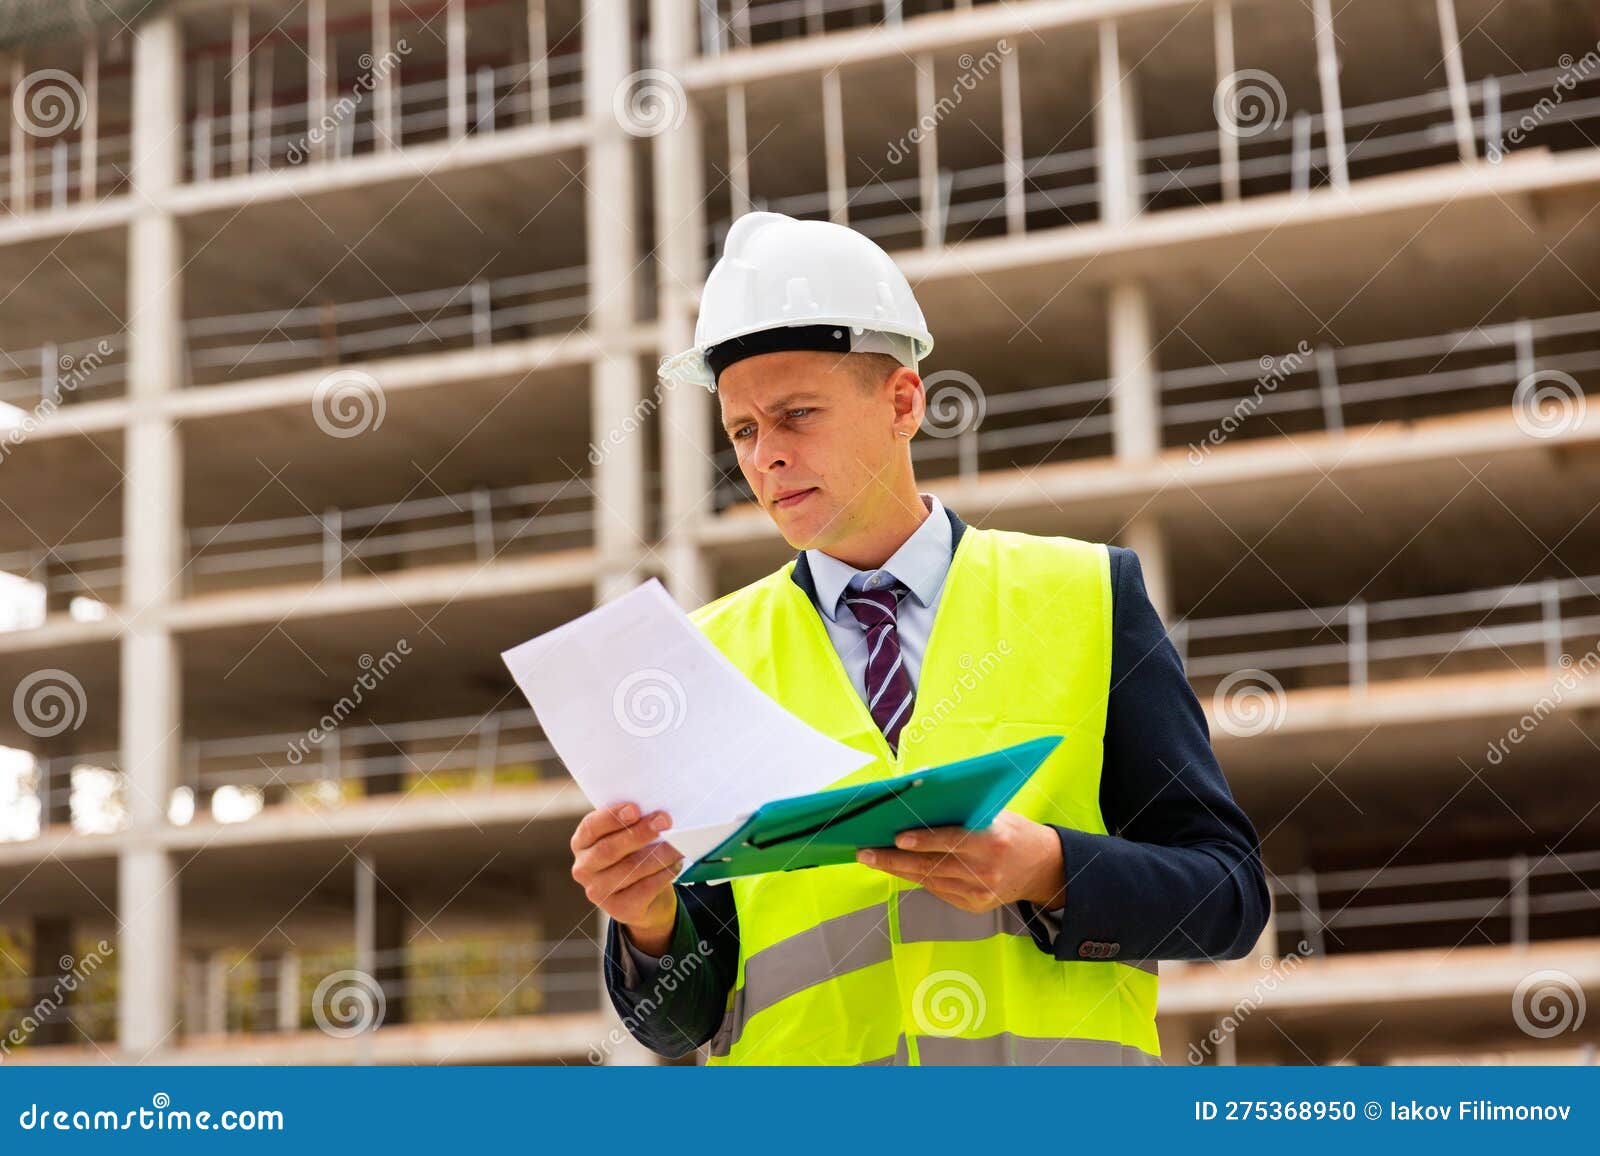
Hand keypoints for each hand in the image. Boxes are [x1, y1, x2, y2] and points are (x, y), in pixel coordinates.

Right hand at [570, 802, 682, 954]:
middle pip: (609, 849)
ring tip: (677, 844)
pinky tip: (675, 864)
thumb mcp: (627, 836)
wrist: (644, 898)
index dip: (612, 817)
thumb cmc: (634, 855)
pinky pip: (644, 888)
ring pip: (630, 869)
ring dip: (658, 854)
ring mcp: (597, 892)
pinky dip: (664, 874)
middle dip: (639, 833)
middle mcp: (583, 868)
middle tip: (664, 821)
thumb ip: (632, 824)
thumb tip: (655, 814)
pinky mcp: (618, 909)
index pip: (591, 827)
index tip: (635, 808)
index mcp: (581, 843)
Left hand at [855, 811, 1064, 912]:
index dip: (924, 841)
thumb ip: (960, 805)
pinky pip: (938, 890)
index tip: (898, 838)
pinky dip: (917, 878)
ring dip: (898, 870)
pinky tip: (899, 868)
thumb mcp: (994, 811)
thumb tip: (919, 782)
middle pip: (932, 866)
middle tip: (866, 853)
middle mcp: (986, 870)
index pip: (953, 841)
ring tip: (873, 859)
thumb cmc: (1012, 831)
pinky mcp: (974, 906)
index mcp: (994, 841)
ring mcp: (980, 892)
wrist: (1042, 868)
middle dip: (894, 860)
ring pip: (930, 881)